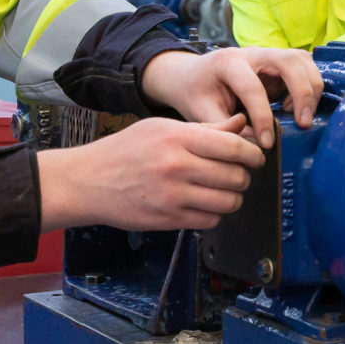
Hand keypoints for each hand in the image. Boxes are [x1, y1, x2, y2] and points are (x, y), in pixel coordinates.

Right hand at [37, 116, 264, 229]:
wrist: (88, 181)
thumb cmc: (125, 150)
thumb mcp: (162, 127)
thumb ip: (205, 129)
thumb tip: (241, 123)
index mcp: (177, 138)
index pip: (233, 147)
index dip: (253, 154)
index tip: (256, 157)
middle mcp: (176, 167)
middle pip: (235, 176)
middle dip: (244, 177)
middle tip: (239, 174)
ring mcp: (172, 196)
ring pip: (227, 202)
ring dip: (233, 198)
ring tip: (225, 191)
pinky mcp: (168, 219)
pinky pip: (210, 220)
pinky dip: (215, 214)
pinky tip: (206, 204)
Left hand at [139, 47, 322, 148]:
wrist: (193, 75)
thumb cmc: (196, 93)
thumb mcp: (201, 112)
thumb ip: (226, 128)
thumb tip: (254, 145)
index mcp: (228, 62)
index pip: (252, 87)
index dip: (262, 117)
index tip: (266, 143)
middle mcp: (252, 52)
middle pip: (288, 61)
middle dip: (302, 93)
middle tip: (303, 124)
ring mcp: (268, 54)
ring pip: (302, 60)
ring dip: (310, 89)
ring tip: (300, 117)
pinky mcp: (279, 62)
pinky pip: (304, 66)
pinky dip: (310, 86)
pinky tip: (295, 108)